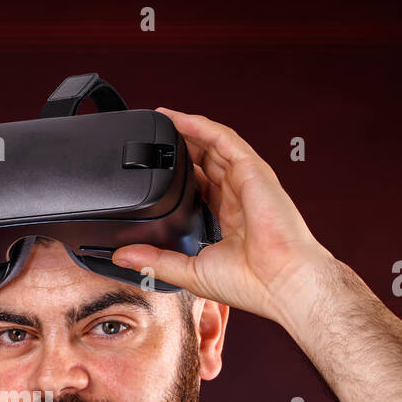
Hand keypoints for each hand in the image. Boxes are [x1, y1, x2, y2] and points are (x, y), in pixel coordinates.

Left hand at [110, 108, 336, 325]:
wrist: (279, 281)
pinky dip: (201, 127)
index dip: (179, 175)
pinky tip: (178, 119)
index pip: (200, 187)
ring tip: (161, 119)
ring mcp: (246, 180)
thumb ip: (155, 260)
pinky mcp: (252, 170)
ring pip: (213, 145)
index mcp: (226, 219)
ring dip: (187, 130)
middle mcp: (237, 196)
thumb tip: (122, 256)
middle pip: (205, 161)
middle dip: (180, 147)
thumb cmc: (250, 282)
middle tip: (152, 139)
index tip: (154, 170)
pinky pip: (223, 139)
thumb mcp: (189, 271)